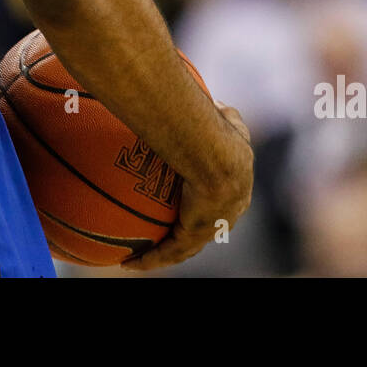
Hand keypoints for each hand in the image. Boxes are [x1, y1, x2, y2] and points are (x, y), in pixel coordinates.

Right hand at [122, 102, 252, 272]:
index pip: (221, 202)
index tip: (194, 202)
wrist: (216, 156)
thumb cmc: (220, 132)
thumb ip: (223, 113)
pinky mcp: (193, 236)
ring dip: (164, 253)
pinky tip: (129, 264)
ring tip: (141, 258)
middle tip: (168, 231)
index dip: (208, 205)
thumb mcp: (227, 117)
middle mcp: (227, 215)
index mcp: (236, 190)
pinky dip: (150, 260)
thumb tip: (213, 102)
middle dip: (188, 232)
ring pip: (185, 248)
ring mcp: (211, 229)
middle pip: (205, 229)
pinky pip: (168, 253)